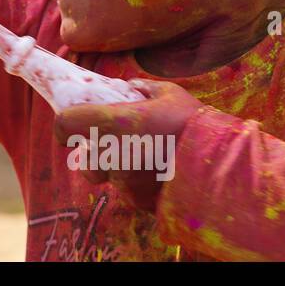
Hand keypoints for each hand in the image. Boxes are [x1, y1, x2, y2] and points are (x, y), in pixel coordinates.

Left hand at [53, 79, 203, 209]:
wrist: (220, 166)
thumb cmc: (193, 124)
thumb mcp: (169, 94)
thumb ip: (143, 88)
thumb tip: (131, 85)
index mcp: (112, 122)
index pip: (64, 125)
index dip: (65, 124)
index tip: (72, 124)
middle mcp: (112, 153)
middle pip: (82, 159)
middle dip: (92, 153)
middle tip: (112, 143)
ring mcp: (124, 180)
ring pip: (105, 177)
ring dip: (114, 169)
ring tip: (140, 158)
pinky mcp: (138, 200)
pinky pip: (127, 191)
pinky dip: (135, 183)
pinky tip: (156, 173)